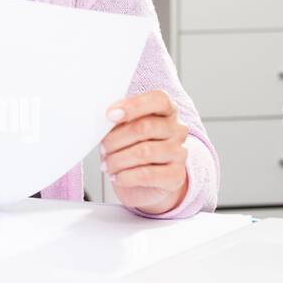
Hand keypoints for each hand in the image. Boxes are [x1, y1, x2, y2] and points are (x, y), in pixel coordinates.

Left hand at [100, 90, 189, 214]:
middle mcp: (177, 129)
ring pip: (144, 152)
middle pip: (145, 127)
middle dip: (116, 138)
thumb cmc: (129, 147)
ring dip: (118, 159)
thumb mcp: (122, 128)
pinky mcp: (176, 176)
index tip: (109, 115)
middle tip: (102, 147)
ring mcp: (179, 153)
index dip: (133, 106)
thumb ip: (118, 119)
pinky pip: (147, 175)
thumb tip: (104, 118)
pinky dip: (126, 176)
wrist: (142, 182)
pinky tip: (116, 177)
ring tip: (106, 165)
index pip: (159, 100)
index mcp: (166, 110)